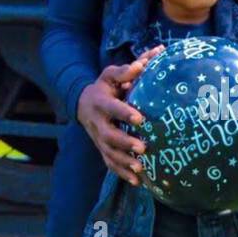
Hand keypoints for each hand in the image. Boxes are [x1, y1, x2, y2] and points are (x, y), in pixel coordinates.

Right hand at [76, 45, 164, 184]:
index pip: (112, 109)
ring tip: (141, 169)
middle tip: (143, 148)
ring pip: (109, 154)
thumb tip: (154, 54)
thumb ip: (129, 69)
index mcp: (100, 102)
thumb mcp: (111, 74)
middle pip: (109, 136)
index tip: (140, 119)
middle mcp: (97, 123)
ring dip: (124, 163)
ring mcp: (98, 139)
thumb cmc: (105, 87)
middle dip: (125, 143)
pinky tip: (138, 182)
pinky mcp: (102, 150)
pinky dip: (123, 174)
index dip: (124, 113)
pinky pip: (111, 164)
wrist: (83, 104)